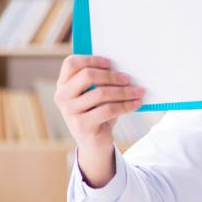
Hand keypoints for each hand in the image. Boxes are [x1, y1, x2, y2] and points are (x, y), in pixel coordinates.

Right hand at [54, 55, 143, 186]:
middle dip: (111, 76)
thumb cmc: (98, 112)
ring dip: (124, 91)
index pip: (71, 63)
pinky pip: (108, 110)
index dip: (91, 59)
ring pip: (101, 93)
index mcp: (63, 84)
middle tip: (128, 78)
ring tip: (138, 91)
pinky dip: (126, 105)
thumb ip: (101, 81)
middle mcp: (62, 96)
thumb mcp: (96, 95)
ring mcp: (70, 111)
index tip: (110, 62)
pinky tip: (136, 103)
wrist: (94, 143)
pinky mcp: (82, 125)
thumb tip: (124, 68)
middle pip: (87, 76)